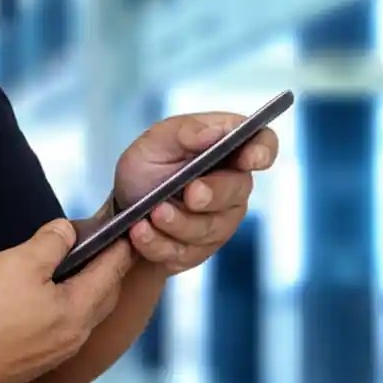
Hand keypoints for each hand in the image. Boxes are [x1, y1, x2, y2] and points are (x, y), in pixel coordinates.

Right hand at [0, 219, 135, 382]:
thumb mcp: (19, 262)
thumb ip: (50, 243)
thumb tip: (67, 232)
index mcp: (79, 309)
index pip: (113, 271)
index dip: (122, 247)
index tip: (129, 230)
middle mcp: (74, 337)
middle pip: (103, 298)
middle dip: (108, 272)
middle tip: (105, 250)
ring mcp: (53, 355)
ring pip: (81, 318)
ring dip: (84, 295)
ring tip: (73, 274)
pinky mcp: (30, 364)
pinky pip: (60, 333)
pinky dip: (62, 313)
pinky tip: (44, 306)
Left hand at [114, 112, 278, 274]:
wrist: (120, 211)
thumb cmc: (145, 170)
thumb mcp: (154, 142)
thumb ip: (185, 132)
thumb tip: (214, 131)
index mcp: (227, 149)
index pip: (261, 144)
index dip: (263, 150)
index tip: (251, 158)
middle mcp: (231, 185)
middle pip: (237, 189)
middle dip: (213, 193)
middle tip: (191, 193)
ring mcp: (220, 220)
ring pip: (210, 227)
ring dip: (178, 221)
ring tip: (153, 213)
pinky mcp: (200, 250)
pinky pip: (186, 251)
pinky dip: (158, 241)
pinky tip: (141, 232)